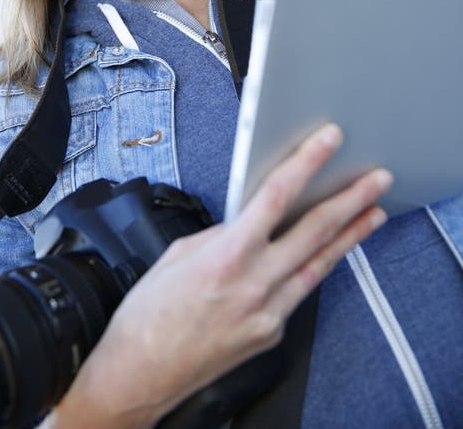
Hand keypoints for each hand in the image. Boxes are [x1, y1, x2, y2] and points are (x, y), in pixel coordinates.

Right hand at [49, 123, 391, 428]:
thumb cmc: (149, 316)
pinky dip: (311, 270)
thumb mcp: (179, 255)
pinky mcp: (270, 335)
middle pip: (314, 232)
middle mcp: (255, 284)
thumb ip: (221, 235)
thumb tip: (247, 223)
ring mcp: (268, 314)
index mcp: (227, 256)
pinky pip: (297, 294)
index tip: (327, 142)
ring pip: (319, 265)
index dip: (306, 163)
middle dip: (350, 200)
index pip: (276, 196)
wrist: (140, 373)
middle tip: (375, 180)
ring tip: (372, 214)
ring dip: (349, 237)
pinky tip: (322, 255)